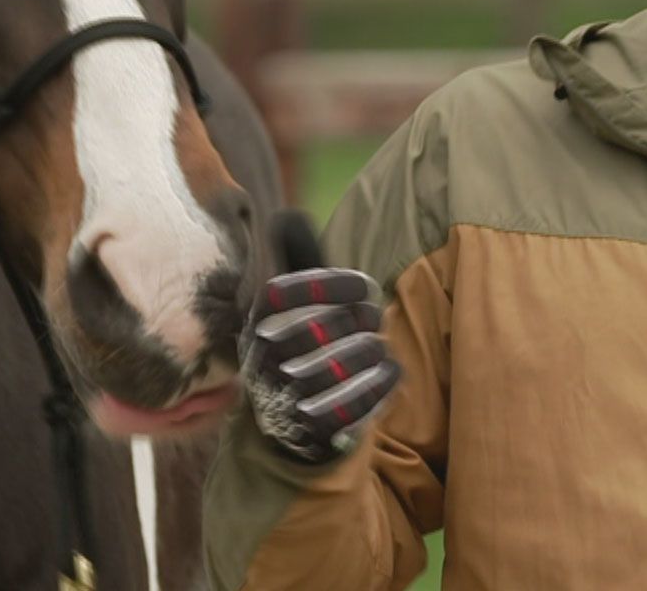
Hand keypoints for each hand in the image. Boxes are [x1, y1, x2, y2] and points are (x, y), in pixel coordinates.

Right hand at [241, 211, 401, 462]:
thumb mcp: (288, 304)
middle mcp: (260, 359)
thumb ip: (292, 259)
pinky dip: (377, 386)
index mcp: (255, 323)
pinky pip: (348, 407)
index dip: (326, 284)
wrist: (285, 420)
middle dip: (356, 319)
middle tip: (374, 317)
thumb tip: (286, 217)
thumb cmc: (297, 344)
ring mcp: (281, 397)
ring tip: (378, 345)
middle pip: (315, 329)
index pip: (280, 293)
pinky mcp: (307, 430)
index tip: (363, 284)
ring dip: (367, 351)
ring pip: (333, 368)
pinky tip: (391, 371)